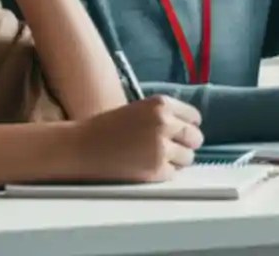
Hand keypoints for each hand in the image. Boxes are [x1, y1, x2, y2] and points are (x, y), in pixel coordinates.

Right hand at [68, 96, 202, 182]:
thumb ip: (165, 116)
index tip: (180, 132)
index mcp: (160, 104)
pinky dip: (165, 172)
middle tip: (172, 148)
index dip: (187, 126)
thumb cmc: (108, 127)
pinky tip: (148, 167)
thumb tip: (191, 129)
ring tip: (158, 158)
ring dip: (177, 160)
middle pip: (196, 138)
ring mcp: (161, 147)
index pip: (194, 117)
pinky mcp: (156, 170)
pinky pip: (174, 173)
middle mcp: (164, 123)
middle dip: (186, 144)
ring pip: (189, 157)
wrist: (82, 147)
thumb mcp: (140, 110)